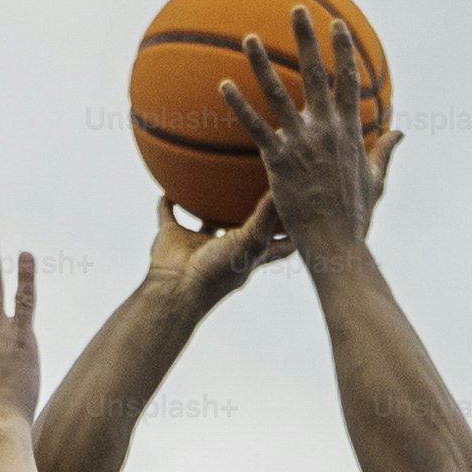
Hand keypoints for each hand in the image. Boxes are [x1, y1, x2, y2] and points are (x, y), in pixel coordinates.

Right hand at [142, 192, 294, 318]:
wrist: (178, 290)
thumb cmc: (219, 271)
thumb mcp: (253, 240)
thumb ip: (268, 213)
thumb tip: (285, 181)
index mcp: (250, 254)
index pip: (279, 242)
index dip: (292, 230)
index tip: (304, 213)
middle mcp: (227, 249)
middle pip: (244, 228)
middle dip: (254, 214)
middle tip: (263, 188)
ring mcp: (199, 244)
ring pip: (208, 221)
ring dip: (210, 206)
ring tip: (218, 182)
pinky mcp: (173, 237)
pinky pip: (169, 215)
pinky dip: (167, 203)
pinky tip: (169, 188)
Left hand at [217, 8, 405, 262]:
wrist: (335, 243)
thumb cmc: (356, 217)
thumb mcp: (376, 180)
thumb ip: (385, 152)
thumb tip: (401, 132)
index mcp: (349, 130)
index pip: (348, 80)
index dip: (343, 50)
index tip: (337, 25)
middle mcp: (326, 129)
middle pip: (316, 73)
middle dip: (307, 38)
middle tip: (297, 9)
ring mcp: (301, 142)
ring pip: (278, 93)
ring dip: (262, 63)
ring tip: (249, 37)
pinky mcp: (278, 160)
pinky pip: (255, 127)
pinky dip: (239, 106)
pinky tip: (222, 86)